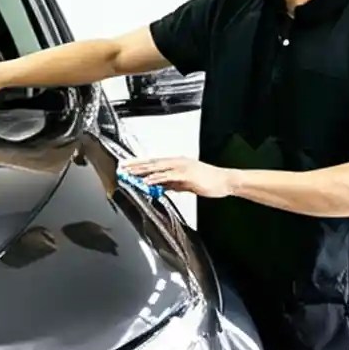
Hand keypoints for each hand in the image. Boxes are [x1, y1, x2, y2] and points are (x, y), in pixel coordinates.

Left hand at [122, 156, 238, 198]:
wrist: (225, 181)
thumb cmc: (209, 181)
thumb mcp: (186, 183)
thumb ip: (172, 184)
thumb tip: (159, 187)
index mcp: (177, 163)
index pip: (154, 163)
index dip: (140, 164)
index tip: (127, 166)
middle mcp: (178, 162)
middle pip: (153, 163)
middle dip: (136, 166)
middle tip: (122, 168)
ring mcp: (182, 168)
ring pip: (158, 168)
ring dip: (143, 170)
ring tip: (130, 173)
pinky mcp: (187, 175)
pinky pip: (168, 177)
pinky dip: (157, 178)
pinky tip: (147, 181)